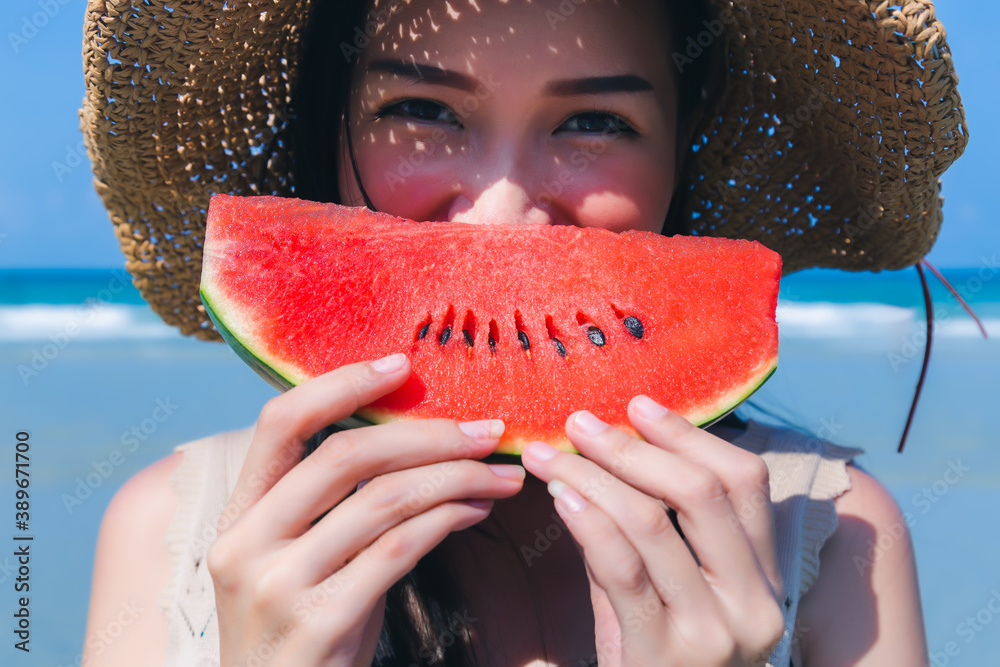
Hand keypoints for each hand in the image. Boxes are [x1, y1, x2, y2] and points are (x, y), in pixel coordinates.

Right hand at [206, 354, 524, 665]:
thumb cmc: (305, 631)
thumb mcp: (300, 560)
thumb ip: (335, 505)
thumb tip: (416, 440)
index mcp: (238, 516)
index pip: (280, 423)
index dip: (341, 384)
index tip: (401, 364)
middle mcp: (246, 544)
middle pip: (346, 455)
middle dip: (428, 434)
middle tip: (486, 429)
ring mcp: (278, 585)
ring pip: (384, 499)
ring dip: (456, 478)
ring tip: (501, 474)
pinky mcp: (320, 622)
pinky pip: (401, 548)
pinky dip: (449, 519)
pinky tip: (477, 511)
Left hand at [521, 396, 784, 666]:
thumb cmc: (660, 652)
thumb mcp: (677, 588)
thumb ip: (659, 527)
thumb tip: (612, 445)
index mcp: (768, 575)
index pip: (744, 481)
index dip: (690, 434)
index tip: (637, 404)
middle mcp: (754, 602)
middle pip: (702, 492)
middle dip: (634, 447)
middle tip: (580, 422)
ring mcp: (714, 632)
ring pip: (653, 522)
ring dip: (595, 476)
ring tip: (551, 453)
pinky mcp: (663, 654)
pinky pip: (620, 567)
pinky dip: (587, 519)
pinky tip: (558, 495)